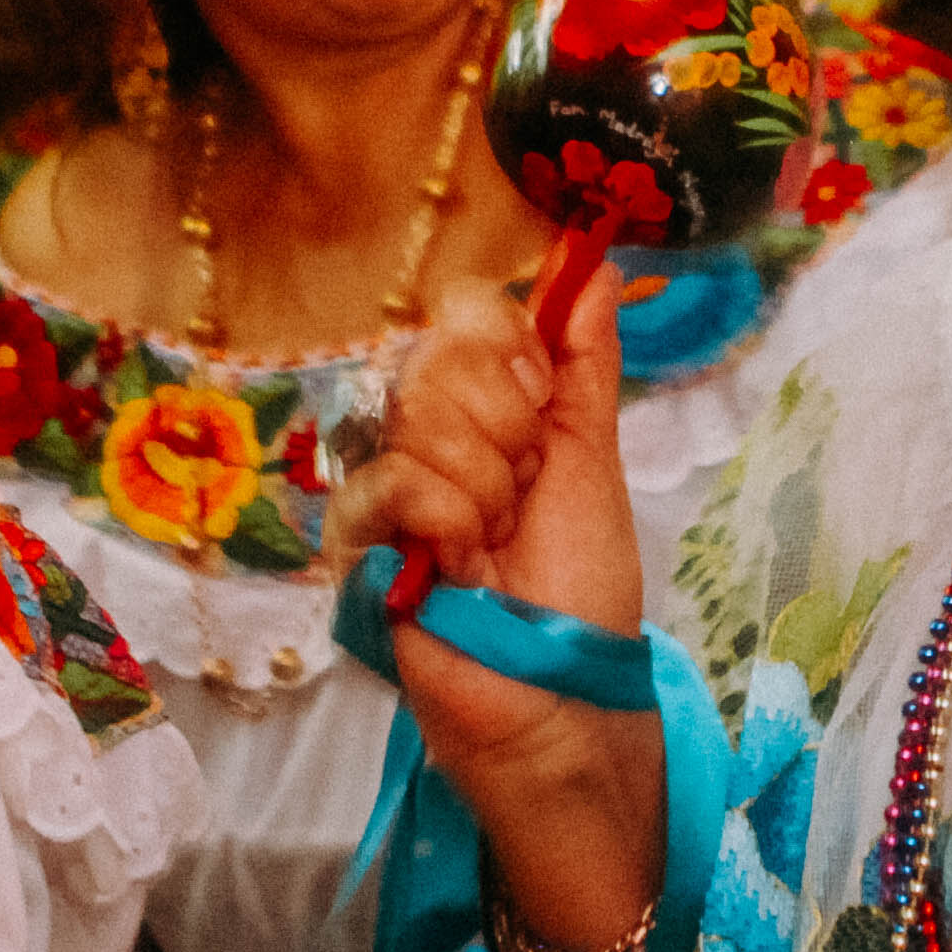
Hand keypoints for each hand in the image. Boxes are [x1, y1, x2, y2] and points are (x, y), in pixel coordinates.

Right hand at [353, 281, 644, 778]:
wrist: (555, 685)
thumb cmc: (580, 584)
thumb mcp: (593, 456)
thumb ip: (584, 362)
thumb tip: (597, 266)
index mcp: (489, 404)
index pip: (467, 312)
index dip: (507, 347)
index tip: (540, 404)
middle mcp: (429, 430)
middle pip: (438, 355)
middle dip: (504, 430)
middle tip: (520, 495)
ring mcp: (386, 480)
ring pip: (414, 416)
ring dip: (480, 487)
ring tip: (491, 544)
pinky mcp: (354, 535)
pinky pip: (385, 480)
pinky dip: (441, 521)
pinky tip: (454, 565)